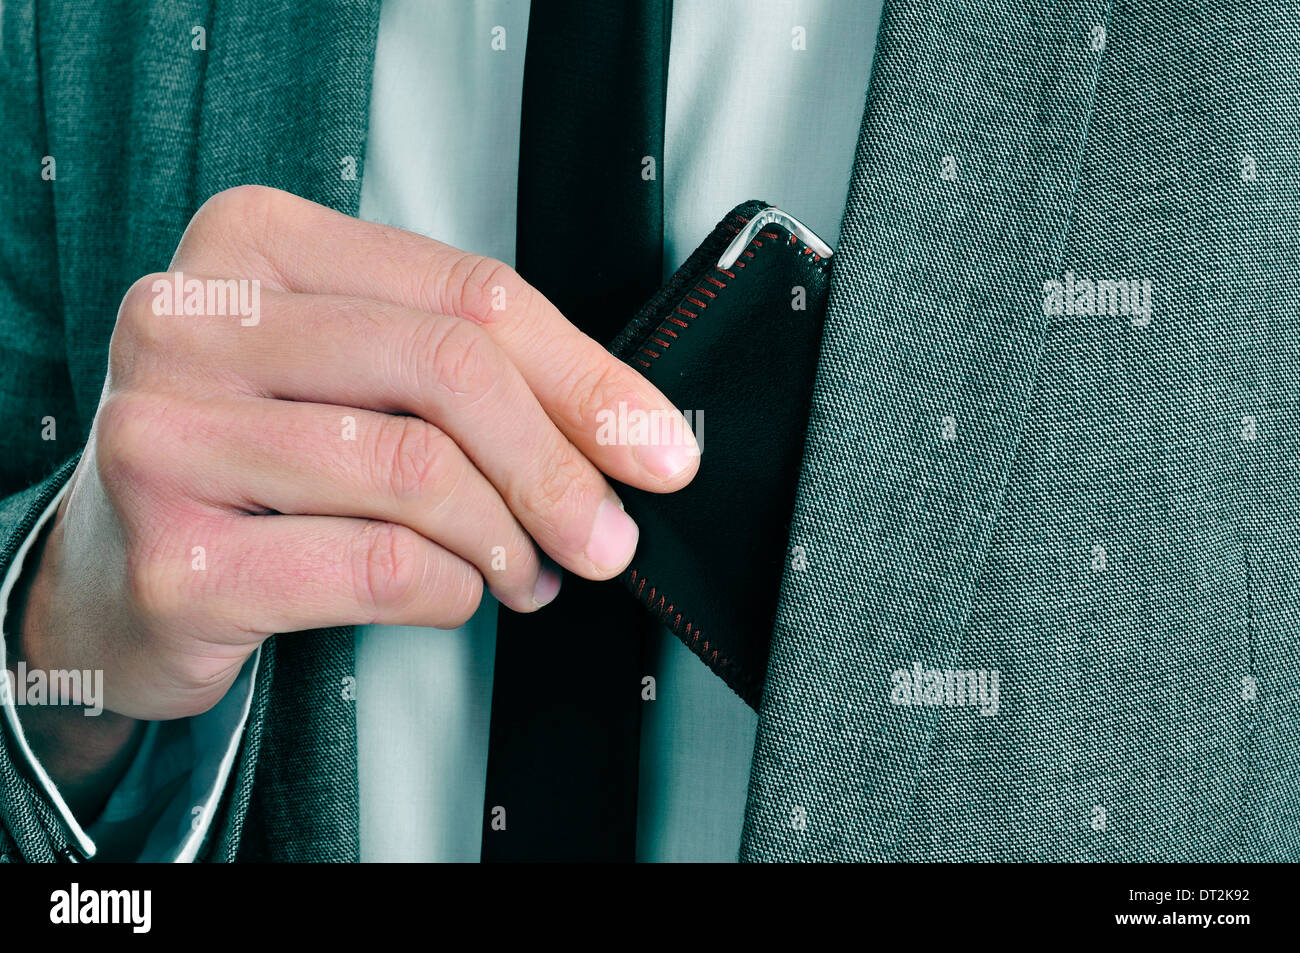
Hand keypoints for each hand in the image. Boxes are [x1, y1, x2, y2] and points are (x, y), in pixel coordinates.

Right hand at [17, 185, 697, 733]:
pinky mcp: (174, 556)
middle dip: (560, 467)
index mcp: (252, 243)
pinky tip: (450, 592)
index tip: (657, 450)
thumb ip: (477, 376)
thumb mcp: (356, 376)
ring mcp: (165, 437)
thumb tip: (629, 434)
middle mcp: (191, 321)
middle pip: (448, 371)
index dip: (587, 379)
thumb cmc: (256, 458)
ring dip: (507, 539)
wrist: (116, 573)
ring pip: (417, 472)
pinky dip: (446, 590)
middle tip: (608, 534)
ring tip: (528, 571)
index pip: (468, 295)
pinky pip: (374, 566)